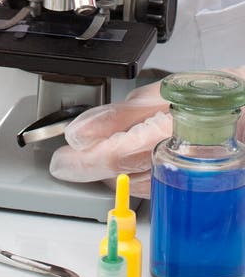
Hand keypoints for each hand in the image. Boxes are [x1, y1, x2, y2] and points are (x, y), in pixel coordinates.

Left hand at [49, 69, 244, 197]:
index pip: (113, 158)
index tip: (61, 163)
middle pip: (121, 173)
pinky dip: (132, 174)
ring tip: (87, 158)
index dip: (83, 162)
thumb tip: (80, 132)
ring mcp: (185, 176)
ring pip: (135, 182)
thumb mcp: (162, 92)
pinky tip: (120, 162)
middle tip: (67, 160)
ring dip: (109, 172)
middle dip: (90, 166)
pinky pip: (153, 183)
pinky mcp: (189, 181)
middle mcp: (178, 163)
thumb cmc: (214, 95)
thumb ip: (119, 114)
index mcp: (169, 137)